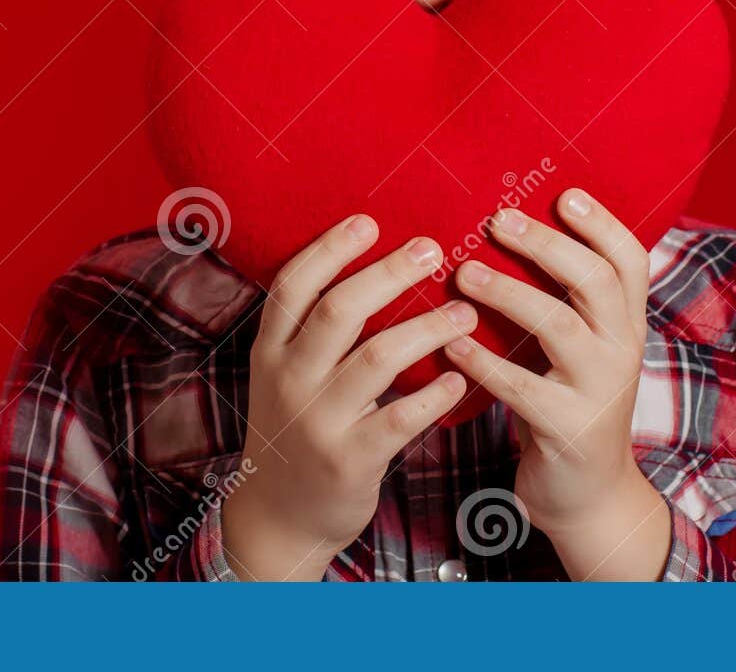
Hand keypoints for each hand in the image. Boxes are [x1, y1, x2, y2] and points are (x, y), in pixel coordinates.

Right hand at [220, 213, 474, 579]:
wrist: (280, 515)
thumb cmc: (298, 426)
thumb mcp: (285, 373)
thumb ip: (312, 328)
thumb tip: (372, 260)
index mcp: (270, 350)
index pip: (292, 286)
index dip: (329, 249)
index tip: (369, 220)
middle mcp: (288, 380)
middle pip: (338, 311)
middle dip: (388, 274)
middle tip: (432, 249)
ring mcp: (317, 421)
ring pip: (375, 360)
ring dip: (427, 330)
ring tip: (465, 312)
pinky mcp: (348, 460)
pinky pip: (398, 419)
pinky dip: (434, 395)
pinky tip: (461, 376)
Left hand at [445, 189, 671, 580]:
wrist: (588, 495)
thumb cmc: (568, 402)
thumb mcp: (580, 347)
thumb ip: (561, 299)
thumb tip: (506, 226)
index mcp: (625, 323)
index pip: (629, 260)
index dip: (601, 224)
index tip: (562, 194)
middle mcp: (621, 350)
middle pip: (596, 282)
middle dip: (547, 246)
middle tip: (498, 220)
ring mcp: (599, 391)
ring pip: (559, 328)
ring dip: (508, 294)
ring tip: (463, 273)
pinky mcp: (568, 429)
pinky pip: (523, 389)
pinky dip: (484, 363)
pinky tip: (451, 344)